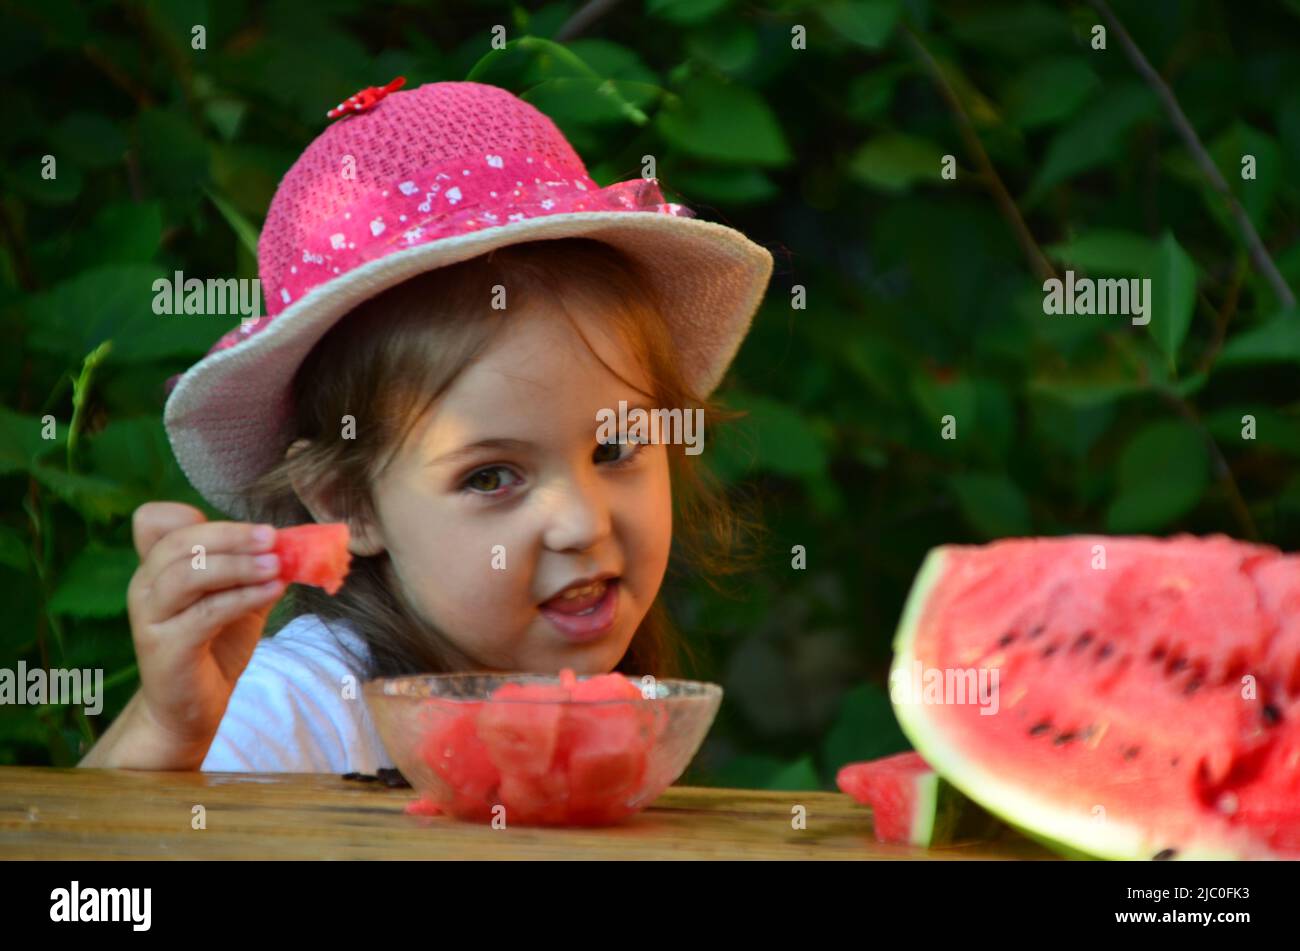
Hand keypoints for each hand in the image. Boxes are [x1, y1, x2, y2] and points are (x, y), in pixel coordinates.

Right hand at [115, 501, 284, 768]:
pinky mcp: (164, 647)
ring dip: (237, 565)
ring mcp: (151, 617)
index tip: (249, 529)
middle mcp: (145, 586)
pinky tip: (273, 591)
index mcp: (158, 567)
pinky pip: (205, 612)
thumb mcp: (239, 598)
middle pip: (180, 543)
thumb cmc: (215, 646)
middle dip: (231, 536)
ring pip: (187, 574)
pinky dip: (242, 597)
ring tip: (277, 565)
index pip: (156, 521)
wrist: (192, 707)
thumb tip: (297, 543)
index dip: (197, 518)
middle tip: (273, 538)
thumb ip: (258, 569)